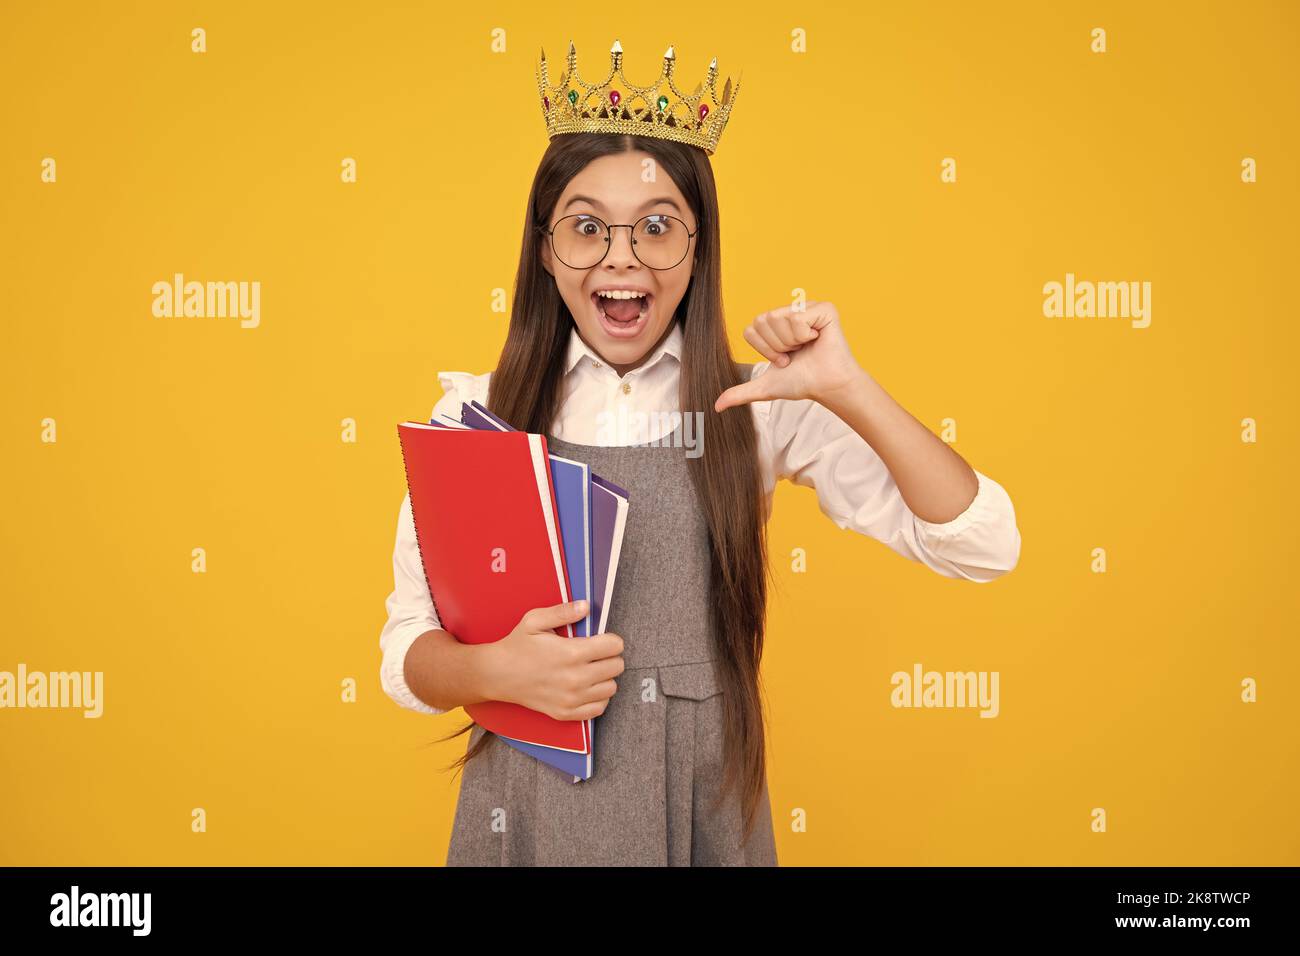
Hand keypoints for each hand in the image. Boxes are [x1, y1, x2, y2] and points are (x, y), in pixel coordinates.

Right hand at [486, 600, 624, 721]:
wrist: (497, 675)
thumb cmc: (517, 646)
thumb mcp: (535, 620)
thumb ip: (563, 612)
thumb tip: (586, 606)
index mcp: (571, 653)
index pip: (615, 646)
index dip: (611, 639)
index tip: (601, 639)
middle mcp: (575, 679)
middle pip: (617, 667)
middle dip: (610, 657)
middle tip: (595, 653)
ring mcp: (571, 699)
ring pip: (611, 688)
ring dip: (605, 677)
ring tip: (590, 670)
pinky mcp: (566, 713)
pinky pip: (599, 708)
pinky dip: (597, 697)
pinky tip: (586, 687)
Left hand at [714, 301, 866, 411]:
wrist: (826, 385)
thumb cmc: (801, 382)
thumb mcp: (765, 386)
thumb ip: (740, 392)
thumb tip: (716, 407)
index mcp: (774, 325)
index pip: (751, 329)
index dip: (765, 349)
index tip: (783, 359)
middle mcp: (788, 312)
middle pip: (763, 320)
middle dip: (777, 345)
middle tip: (795, 353)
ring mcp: (806, 307)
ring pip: (779, 317)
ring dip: (791, 341)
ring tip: (806, 347)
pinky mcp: (824, 307)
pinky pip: (798, 317)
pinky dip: (805, 334)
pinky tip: (817, 339)